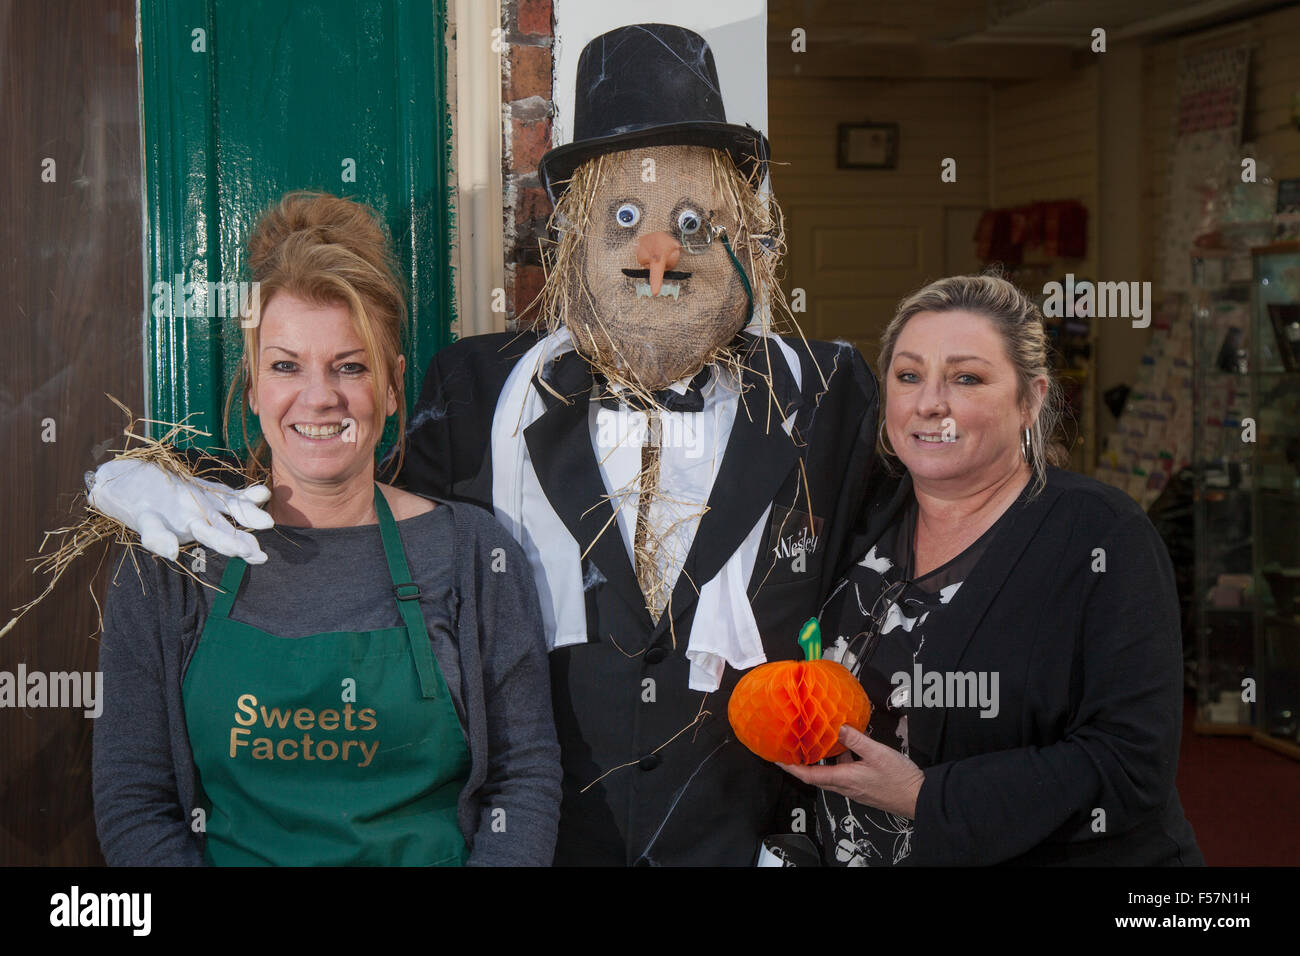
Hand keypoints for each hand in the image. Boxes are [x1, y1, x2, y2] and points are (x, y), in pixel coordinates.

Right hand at [88, 458, 272, 563]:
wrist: (133, 482)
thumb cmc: (137, 507)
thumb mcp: (145, 523)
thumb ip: (156, 537)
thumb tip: (171, 553)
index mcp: (191, 530)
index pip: (214, 539)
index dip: (231, 545)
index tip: (247, 554)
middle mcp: (206, 519)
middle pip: (229, 530)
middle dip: (245, 541)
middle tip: (261, 555)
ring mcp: (211, 504)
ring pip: (235, 511)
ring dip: (251, 515)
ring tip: (268, 523)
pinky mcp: (211, 490)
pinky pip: (232, 494)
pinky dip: (247, 494)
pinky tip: (262, 493)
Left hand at [779, 725, 925, 818]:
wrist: (918, 798)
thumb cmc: (900, 780)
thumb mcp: (878, 753)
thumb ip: (856, 739)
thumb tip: (838, 727)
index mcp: (844, 779)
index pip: (809, 775)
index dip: (791, 767)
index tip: (777, 758)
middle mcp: (845, 787)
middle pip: (815, 777)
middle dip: (801, 764)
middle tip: (791, 750)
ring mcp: (854, 789)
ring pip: (830, 775)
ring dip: (820, 762)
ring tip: (814, 745)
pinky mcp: (863, 788)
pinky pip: (843, 775)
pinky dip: (837, 763)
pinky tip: (845, 750)